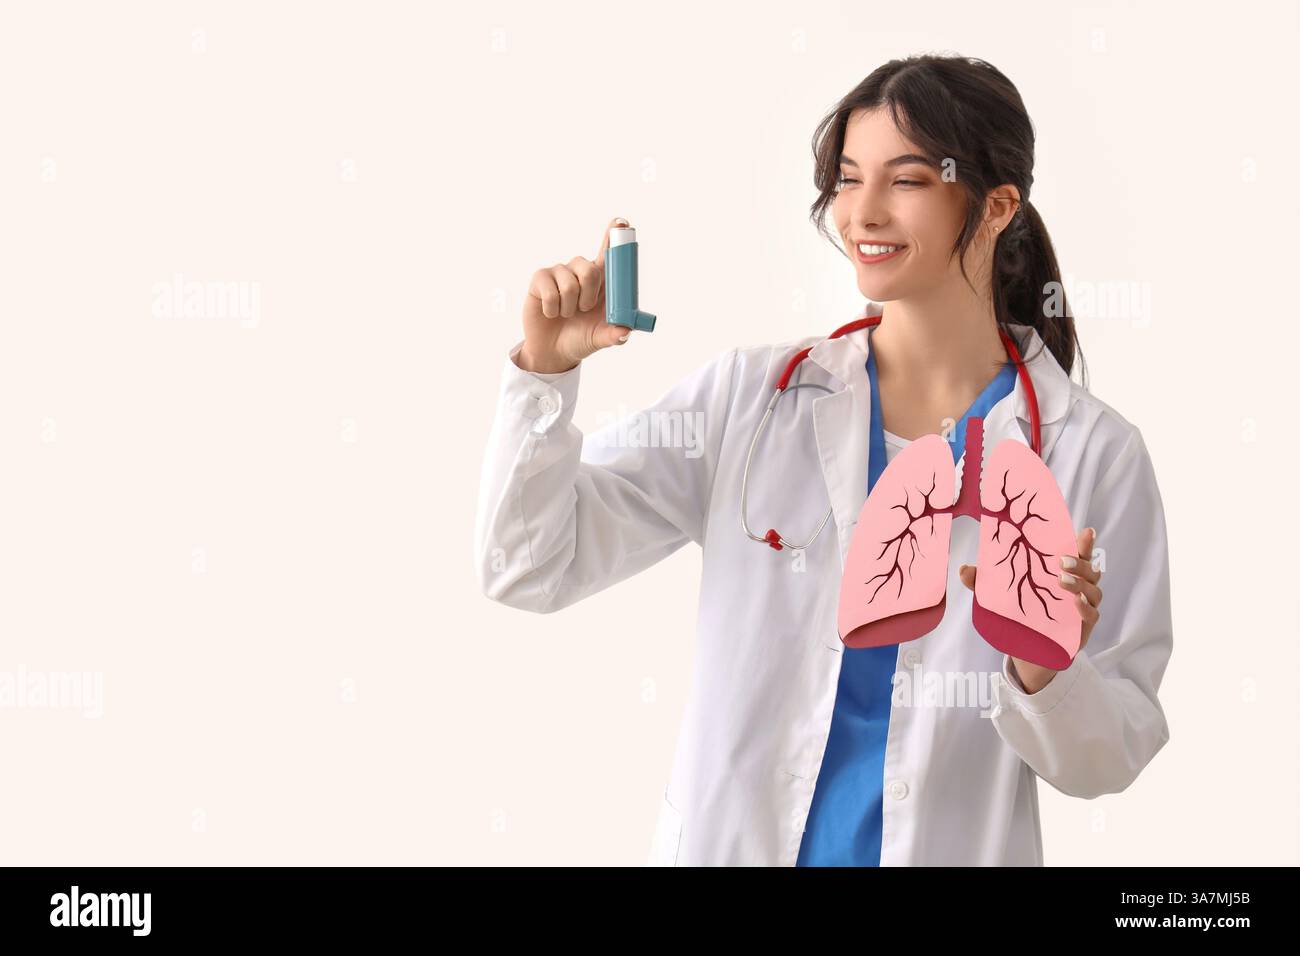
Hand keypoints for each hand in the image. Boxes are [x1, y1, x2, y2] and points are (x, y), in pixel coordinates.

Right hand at [518, 216, 637, 373]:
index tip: (622, 223)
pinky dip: (552, 309)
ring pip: (569, 283)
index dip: (614, 236)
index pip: (608, 253)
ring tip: (567, 314)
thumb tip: (626, 331)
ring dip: (569, 307)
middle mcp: (580, 271)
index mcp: (600, 281)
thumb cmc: (580, 339)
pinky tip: (551, 312)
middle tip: (584, 309)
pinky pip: (549, 290)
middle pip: (589, 268)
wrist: (553, 351)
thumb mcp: (600, 339)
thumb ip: (614, 335)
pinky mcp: (540, 279)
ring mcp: (559, 273)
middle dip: (589, 294)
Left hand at [958, 527, 1103, 694]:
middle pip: (1090, 569)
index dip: (1085, 543)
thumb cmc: (1019, 613)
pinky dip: (1086, 608)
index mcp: (1063, 573)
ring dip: (1080, 583)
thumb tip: (963, 569)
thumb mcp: (998, 595)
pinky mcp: (1084, 627)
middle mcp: (1079, 588)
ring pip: (1093, 590)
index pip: (1078, 554)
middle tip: (1061, 562)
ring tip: (1062, 580)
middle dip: (1079, 563)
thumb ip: (982, 582)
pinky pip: (1092, 616)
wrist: (1027, 651)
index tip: (1086, 531)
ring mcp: (1084, 607)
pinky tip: (1076, 603)